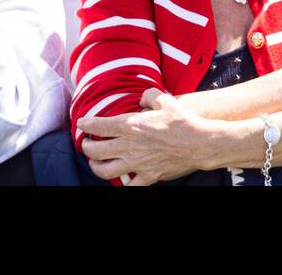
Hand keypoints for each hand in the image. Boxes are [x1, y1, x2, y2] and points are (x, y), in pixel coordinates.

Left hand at [77, 89, 216, 185]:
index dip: (86, 123)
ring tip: (95, 162)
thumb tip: (142, 98)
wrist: (199, 143)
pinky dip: (123, 183)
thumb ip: (149, 96)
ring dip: (96, 166)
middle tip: (86, 143)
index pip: (99, 125)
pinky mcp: (148, 176)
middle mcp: (129, 146)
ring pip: (105, 171)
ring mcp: (137, 164)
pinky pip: (129, 185)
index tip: (81, 122)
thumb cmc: (183, 121)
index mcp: (131, 126)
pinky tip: (121, 178)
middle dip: (86, 146)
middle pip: (96, 150)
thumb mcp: (166, 100)